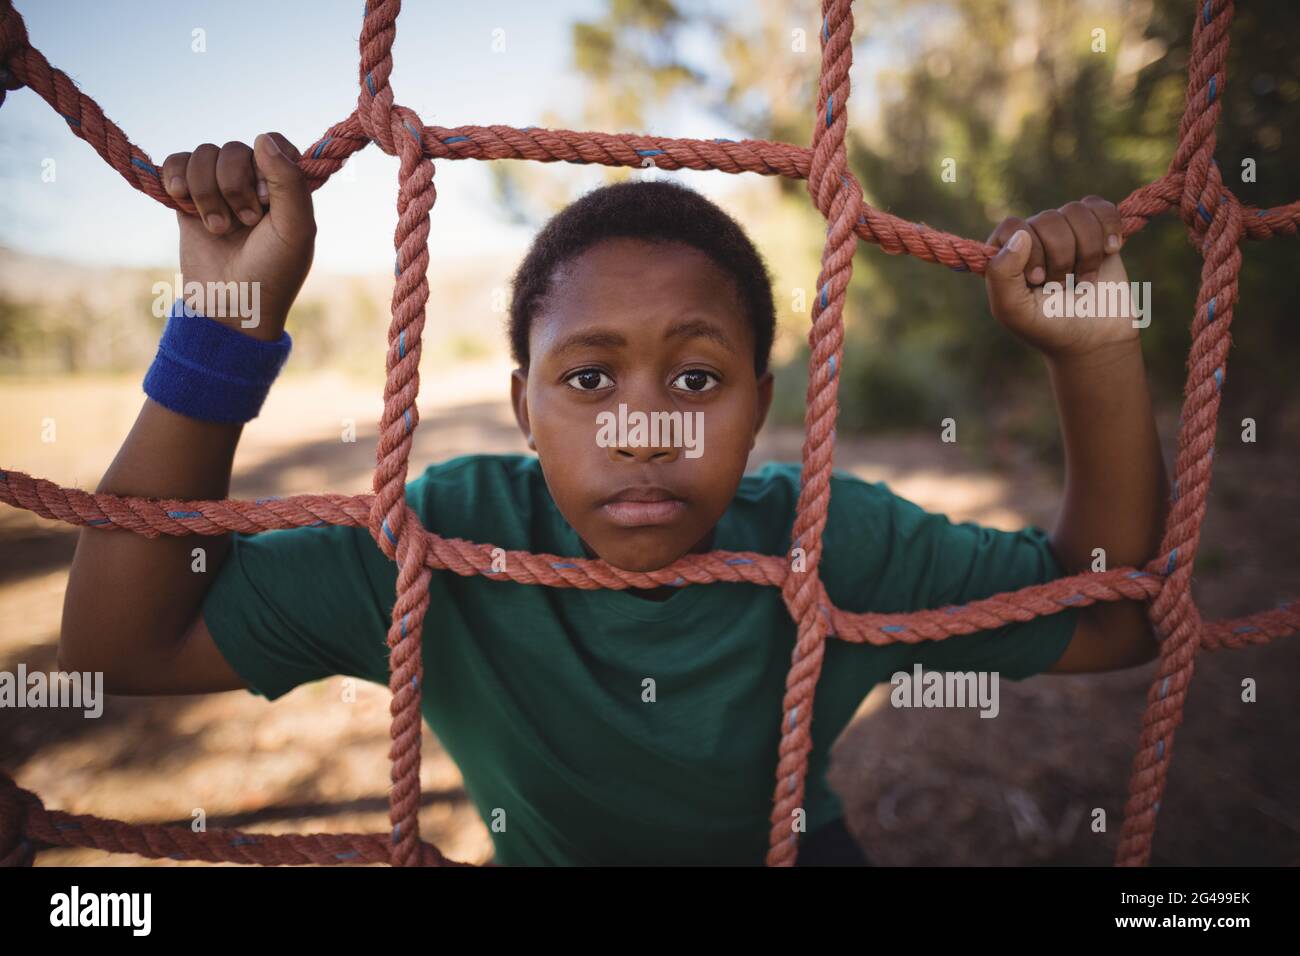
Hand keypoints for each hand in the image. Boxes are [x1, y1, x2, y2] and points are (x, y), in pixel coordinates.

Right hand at [161, 133, 315, 339]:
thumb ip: (289, 182)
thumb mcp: (295, 230)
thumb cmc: (272, 272)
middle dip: (233, 186)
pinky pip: (176, 162)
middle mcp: (252, 183)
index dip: (265, 164)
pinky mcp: (187, 198)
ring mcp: (218, 189)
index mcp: (285, 187)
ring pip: (203, 154)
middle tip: (245, 222)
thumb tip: (263, 137)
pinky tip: (184, 204)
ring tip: (218, 228)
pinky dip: (176, 179)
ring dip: (207, 193)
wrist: (229, 306)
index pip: (274, 142)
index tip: (267, 200)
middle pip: (234, 149)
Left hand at [984, 197, 1136, 360]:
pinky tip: (1110, 252)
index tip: (1038, 279)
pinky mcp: (1097, 230)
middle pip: (1048, 218)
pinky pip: (1101, 207)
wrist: (1094, 340)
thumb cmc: (1048, 327)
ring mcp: (1066, 232)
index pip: (1013, 227)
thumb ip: (1001, 275)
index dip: (1030, 251)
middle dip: (1061, 257)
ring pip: (1076, 211)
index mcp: (1006, 255)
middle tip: (1061, 286)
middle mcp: (1033, 238)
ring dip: (1086, 250)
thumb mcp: (1013, 310)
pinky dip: (1109, 228)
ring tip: (1083, 279)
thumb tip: (1019, 234)